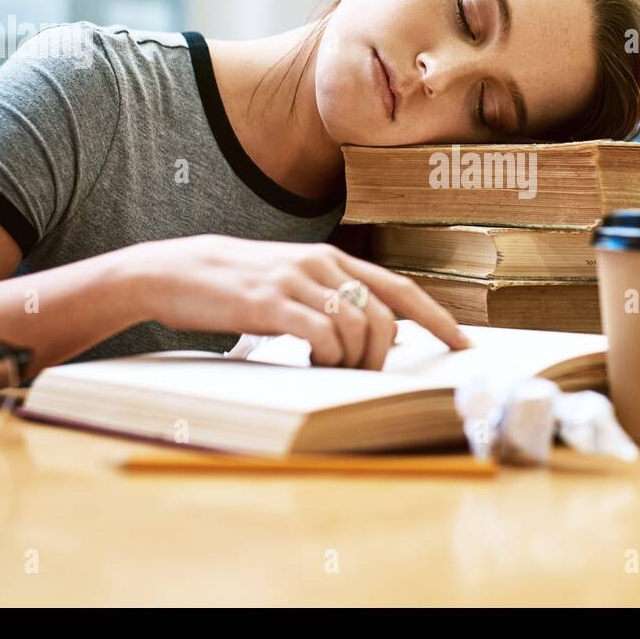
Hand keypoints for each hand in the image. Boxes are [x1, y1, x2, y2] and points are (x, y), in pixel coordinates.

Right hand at [124, 235, 469, 369]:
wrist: (174, 271)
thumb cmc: (236, 287)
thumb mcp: (293, 283)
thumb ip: (334, 299)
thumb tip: (384, 332)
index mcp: (333, 260)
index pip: (401, 289)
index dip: (438, 318)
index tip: (465, 345)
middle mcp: (323, 264)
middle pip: (385, 316)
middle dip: (385, 356)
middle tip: (364, 378)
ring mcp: (297, 281)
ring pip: (357, 328)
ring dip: (353, 361)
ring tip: (328, 369)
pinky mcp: (270, 303)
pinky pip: (321, 334)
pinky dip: (326, 355)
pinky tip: (310, 362)